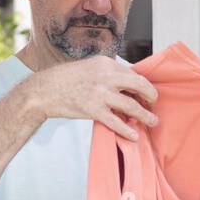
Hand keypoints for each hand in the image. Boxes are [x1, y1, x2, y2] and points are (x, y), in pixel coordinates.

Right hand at [30, 55, 158, 139]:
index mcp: (106, 63)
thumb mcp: (89, 68)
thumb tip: (127, 86)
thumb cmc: (67, 80)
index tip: (146, 93)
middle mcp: (106, 76)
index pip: (132, 73)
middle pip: (139, 85)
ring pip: (131, 106)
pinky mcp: (93, 110)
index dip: (142, 84)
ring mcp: (100, 93)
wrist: (45, 90)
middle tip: (154, 103)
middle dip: (151, 95)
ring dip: (145, 115)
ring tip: (152, 121)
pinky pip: (116, 122)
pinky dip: (127, 130)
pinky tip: (134, 135)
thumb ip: (107, 74)